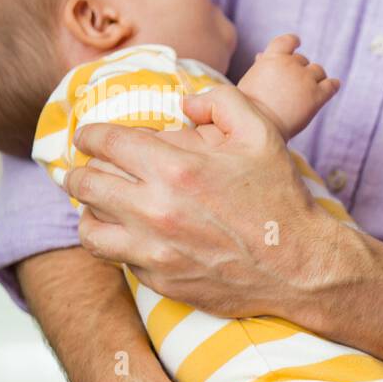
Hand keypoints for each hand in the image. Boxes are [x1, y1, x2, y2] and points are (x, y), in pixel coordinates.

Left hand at [64, 84, 341, 316]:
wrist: (300, 266)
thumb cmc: (280, 200)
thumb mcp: (262, 134)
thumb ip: (220, 102)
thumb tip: (185, 103)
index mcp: (175, 169)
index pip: (103, 143)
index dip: (90, 135)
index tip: (91, 137)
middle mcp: (156, 210)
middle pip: (85, 184)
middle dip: (82, 171)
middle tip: (92, 169)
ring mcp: (154, 250)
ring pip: (88, 228)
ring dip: (91, 211)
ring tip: (104, 205)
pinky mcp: (159, 279)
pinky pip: (118, 258)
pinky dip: (119, 243)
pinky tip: (136, 234)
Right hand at [237, 33, 340, 139]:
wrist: (259, 126)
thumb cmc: (249, 106)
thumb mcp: (250, 79)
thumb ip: (261, 66)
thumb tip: (262, 56)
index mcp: (273, 57)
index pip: (288, 40)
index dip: (293, 41)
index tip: (296, 43)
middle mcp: (291, 64)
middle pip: (302, 60)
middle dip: (299, 69)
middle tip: (294, 83)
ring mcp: (306, 79)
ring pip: (319, 71)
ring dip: (315, 77)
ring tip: (310, 88)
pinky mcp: (317, 96)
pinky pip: (332, 85)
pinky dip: (333, 84)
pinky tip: (333, 86)